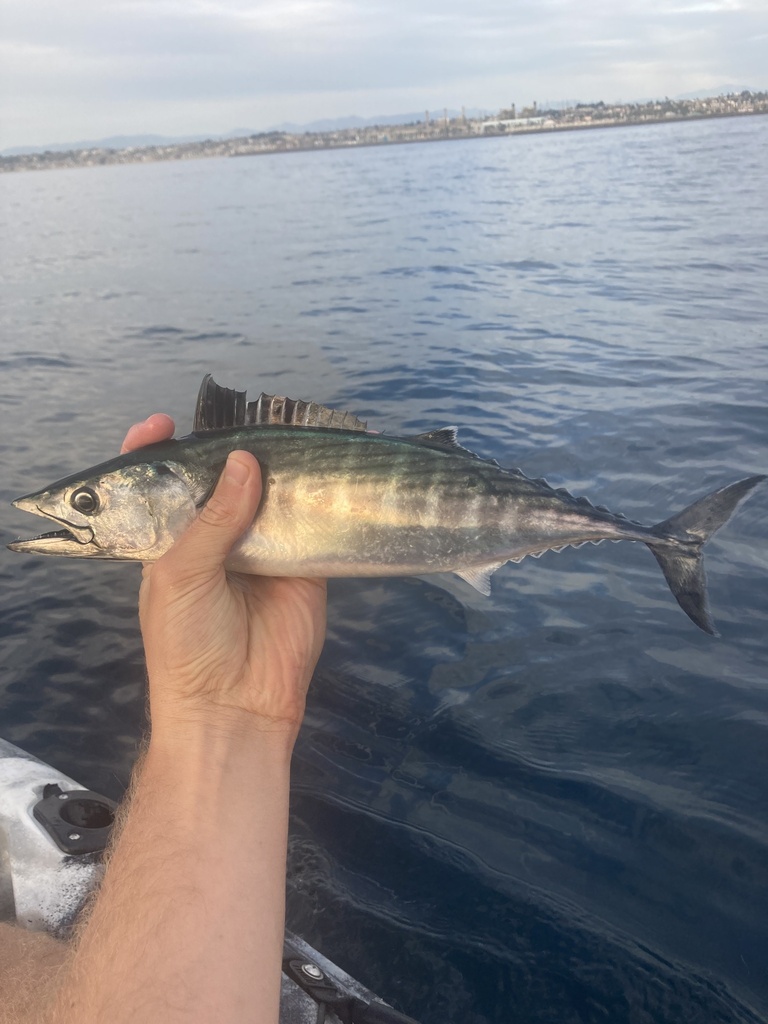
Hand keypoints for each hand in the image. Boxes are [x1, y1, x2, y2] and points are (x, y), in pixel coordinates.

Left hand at [122, 416, 326, 739]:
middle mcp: (217, 537)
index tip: (164, 423)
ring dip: (281, 465)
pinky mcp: (306, 561)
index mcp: (172, 540)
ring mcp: (264, 547)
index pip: (160, 486)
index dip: (158, 451)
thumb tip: (246, 461)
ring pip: (272, 493)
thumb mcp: (181, 576)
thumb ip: (212, 519)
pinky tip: (330, 465)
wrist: (236, 708)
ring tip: (291, 428)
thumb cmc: (188, 644)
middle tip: (248, 420)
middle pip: (223, 480)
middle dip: (232, 449)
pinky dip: (321, 495)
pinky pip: (313, 521)